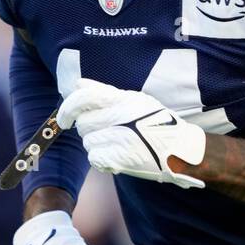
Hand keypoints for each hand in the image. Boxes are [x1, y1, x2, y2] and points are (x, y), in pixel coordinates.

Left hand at [57, 78, 206, 187]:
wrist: (181, 150)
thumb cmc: (156, 123)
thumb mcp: (133, 100)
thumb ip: (103, 92)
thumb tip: (78, 83)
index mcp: (122, 99)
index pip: (84, 96)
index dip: (68, 108)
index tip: (63, 119)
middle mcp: (120, 116)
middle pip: (83, 123)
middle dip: (89, 130)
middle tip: (108, 132)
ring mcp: (120, 137)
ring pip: (88, 142)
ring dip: (98, 145)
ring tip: (118, 144)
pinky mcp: (120, 158)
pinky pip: (94, 158)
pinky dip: (102, 160)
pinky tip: (118, 157)